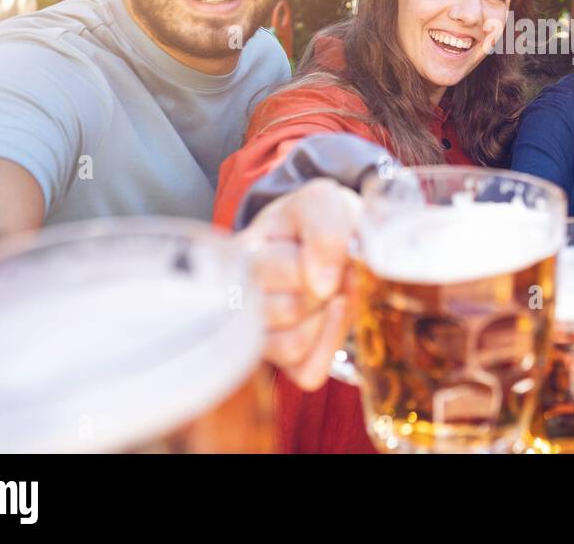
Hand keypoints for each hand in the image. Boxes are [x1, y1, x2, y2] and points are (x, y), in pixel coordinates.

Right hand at [237, 178, 361, 390]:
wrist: (334, 235)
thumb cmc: (320, 220)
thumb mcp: (322, 201)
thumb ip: (324, 228)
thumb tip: (321, 283)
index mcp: (239, 256)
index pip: (271, 269)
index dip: (320, 256)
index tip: (336, 242)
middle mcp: (237, 298)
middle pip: (289, 308)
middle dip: (327, 287)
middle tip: (336, 269)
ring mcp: (257, 334)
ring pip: (294, 344)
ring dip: (327, 317)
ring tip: (330, 292)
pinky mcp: (281, 362)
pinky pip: (306, 372)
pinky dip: (329, 346)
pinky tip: (330, 320)